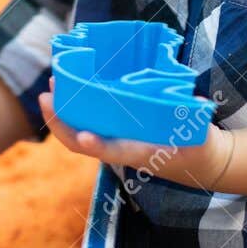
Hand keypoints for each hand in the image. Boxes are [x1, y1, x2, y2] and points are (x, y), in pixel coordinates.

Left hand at [38, 77, 232, 189]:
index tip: (84, 136)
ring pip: (79, 134)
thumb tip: (198, 102)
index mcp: (141, 154)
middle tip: (46, 96)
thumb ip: (196, 118)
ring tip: (51, 84)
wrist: (198, 162)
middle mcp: (121, 151)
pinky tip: (68, 87)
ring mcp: (115, 144)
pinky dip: (73, 109)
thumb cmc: (197, 146)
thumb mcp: (200, 134)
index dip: (98, 146)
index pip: (115, 152)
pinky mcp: (115, 134)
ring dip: (61, 113)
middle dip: (60, 123)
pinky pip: (88, 125)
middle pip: (82, 144)